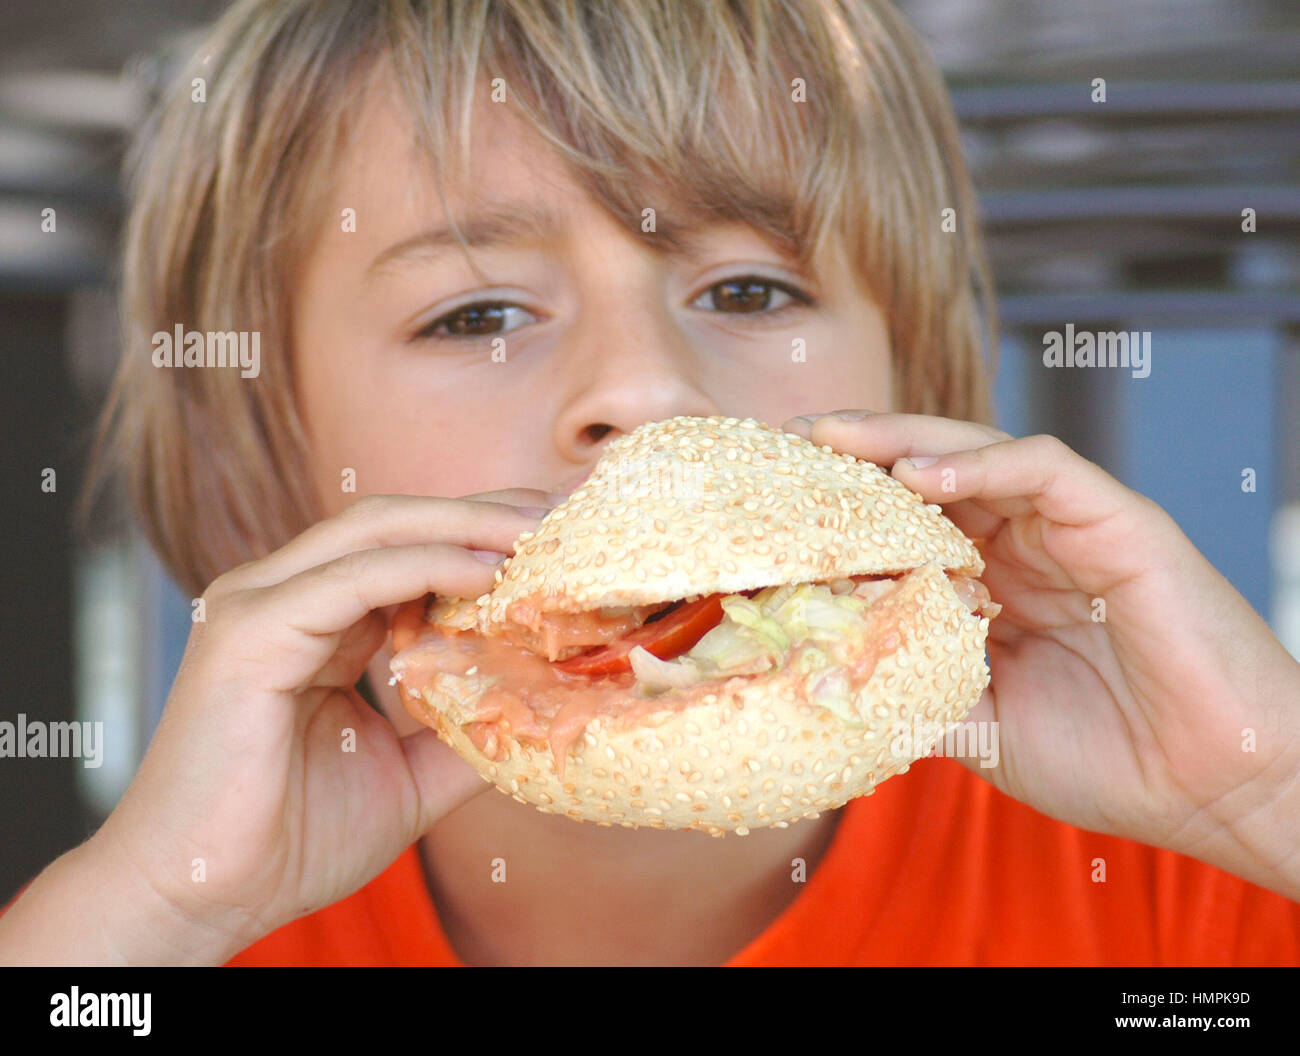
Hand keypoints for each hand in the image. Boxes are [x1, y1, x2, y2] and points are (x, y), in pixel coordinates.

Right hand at [86, 490, 552, 960]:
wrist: (200, 900)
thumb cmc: (288, 840)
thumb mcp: (408, 777)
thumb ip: (465, 734)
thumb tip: (542, 713)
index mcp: (312, 619)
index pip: (404, 547)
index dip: (480, 534)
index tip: (558, 539)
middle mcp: (281, 595)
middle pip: (394, 521)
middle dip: (482, 512)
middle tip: (561, 517)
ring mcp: (256, 605)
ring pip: (374, 531)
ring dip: (464, 526)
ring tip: (539, 534)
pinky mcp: (247, 633)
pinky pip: (352, 579)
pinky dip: (423, 567)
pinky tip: (485, 575)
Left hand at [784, 411, 1299, 898]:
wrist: (1216, 789)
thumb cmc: (1111, 759)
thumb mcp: (983, 726)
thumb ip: (918, 687)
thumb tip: (825, 679)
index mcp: (997, 584)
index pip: (911, 521)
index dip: (849, 506)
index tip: (781, 502)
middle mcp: (1029, 544)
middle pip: (934, 473)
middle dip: (860, 450)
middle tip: (792, 438)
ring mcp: (1073, 528)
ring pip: (980, 454)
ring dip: (903, 440)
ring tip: (835, 437)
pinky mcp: (1120, 522)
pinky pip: (1045, 468)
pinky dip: (982, 463)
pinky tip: (918, 477)